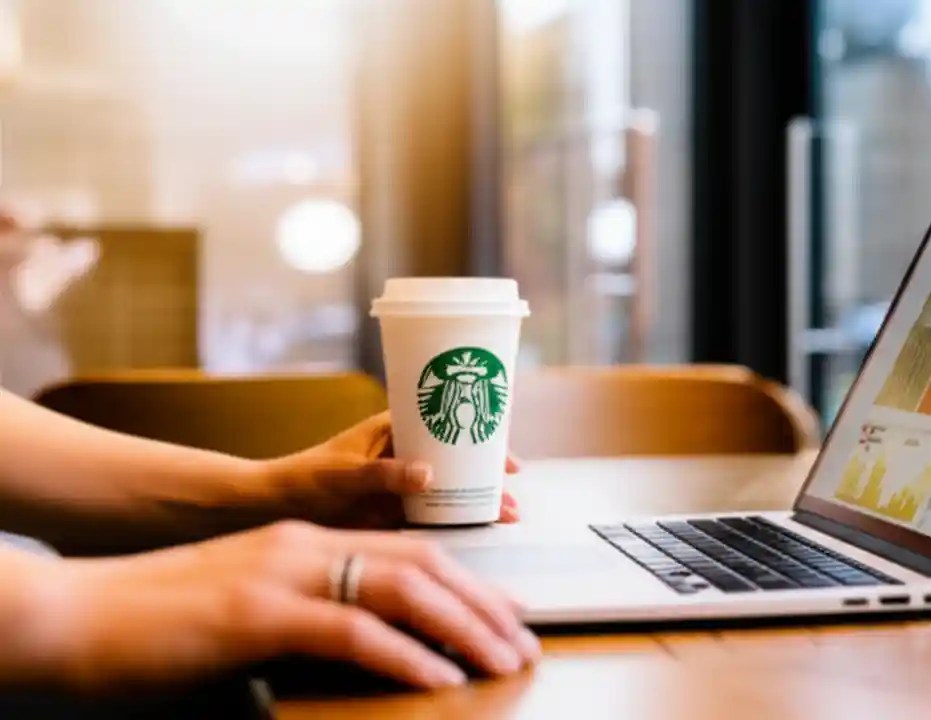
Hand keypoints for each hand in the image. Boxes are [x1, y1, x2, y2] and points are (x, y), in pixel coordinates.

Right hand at [8, 521, 539, 691]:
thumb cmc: (157, 620)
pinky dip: (407, 655)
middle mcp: (304, 545)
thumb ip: (306, 616)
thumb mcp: (247, 609)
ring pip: (403, 588)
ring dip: (464, 627)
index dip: (467, 581)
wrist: (75, 613)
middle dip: (483, 602)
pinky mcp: (257, 612)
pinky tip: (440, 677)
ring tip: (502, 660)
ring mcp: (282, 572)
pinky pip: (353, 630)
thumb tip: (365, 648)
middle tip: (523, 640)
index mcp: (305, 540)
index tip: (505, 613)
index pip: (409, 550)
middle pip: (423, 562)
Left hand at [262, 413, 521, 527]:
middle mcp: (403, 455)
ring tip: (507, 518)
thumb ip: (385, 474)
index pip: (448, 427)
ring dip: (478, 501)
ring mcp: (401, 485)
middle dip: (489, 477)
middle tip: (514, 497)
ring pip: (451, 489)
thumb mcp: (345, 473)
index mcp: (394, 430)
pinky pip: (434, 515)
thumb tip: (429, 475)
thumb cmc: (302, 479)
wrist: (269, 510)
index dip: (483, 440)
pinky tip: (477, 531)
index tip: (507, 460)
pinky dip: (457, 520)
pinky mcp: (393, 513)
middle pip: (458, 461)